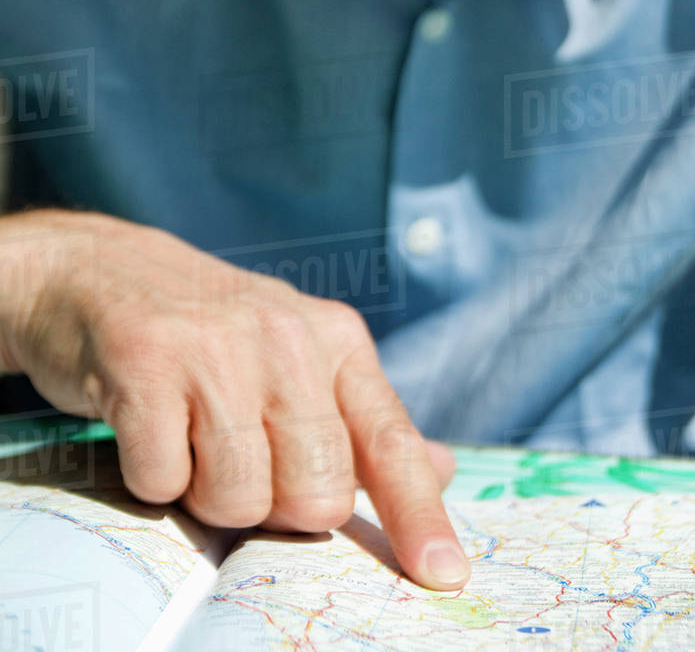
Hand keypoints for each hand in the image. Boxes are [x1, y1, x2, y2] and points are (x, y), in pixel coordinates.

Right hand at [0, 209, 469, 589]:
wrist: (99, 270)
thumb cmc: (208, 331)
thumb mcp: (297, 355)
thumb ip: (361, 419)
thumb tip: (442, 471)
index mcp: (335, 338)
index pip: (389, 441)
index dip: (419, 515)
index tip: (444, 576)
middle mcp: (286, 335)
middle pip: (317, 495)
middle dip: (277, 505)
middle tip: (242, 456)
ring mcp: (216, 346)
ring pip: (242, 499)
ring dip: (208, 494)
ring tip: (191, 433)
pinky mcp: (146, 362)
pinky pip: (164, 484)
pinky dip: (151, 477)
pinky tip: (147, 423)